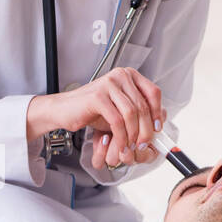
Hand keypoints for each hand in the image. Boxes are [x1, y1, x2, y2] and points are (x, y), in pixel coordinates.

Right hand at [28, 68, 165, 168]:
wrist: (64, 110)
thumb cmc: (91, 109)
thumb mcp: (119, 107)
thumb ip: (137, 110)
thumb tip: (158, 122)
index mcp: (128, 75)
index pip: (153, 92)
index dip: (157, 112)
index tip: (157, 128)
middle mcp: (119, 76)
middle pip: (143, 105)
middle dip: (145, 129)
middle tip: (144, 143)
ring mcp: (108, 85)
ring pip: (131, 113)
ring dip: (133, 134)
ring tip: (131, 145)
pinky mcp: (98, 97)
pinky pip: (117, 120)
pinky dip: (121, 136)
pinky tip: (120, 144)